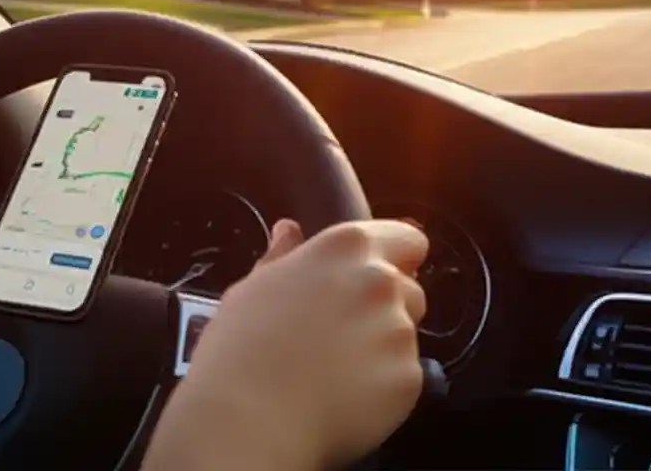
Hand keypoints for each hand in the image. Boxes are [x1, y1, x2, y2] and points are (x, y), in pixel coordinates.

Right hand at [144, 218, 427, 469]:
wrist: (248, 419)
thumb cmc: (240, 348)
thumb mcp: (253, 289)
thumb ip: (284, 256)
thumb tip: (290, 230)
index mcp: (346, 249)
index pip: (408, 240)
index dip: (396, 259)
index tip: (373, 278)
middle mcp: (381, 282)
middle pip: (410, 289)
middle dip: (387, 307)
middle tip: (342, 332)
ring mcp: (400, 332)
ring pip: (405, 335)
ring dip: (382, 347)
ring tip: (335, 370)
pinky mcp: (408, 378)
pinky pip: (403, 377)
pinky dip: (381, 386)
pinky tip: (343, 396)